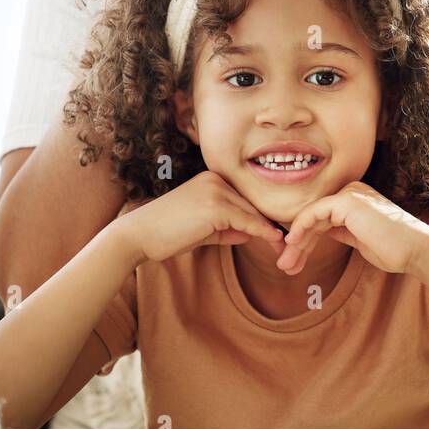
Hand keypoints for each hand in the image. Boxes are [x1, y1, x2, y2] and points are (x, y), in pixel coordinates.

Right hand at [121, 171, 284, 264]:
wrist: (140, 235)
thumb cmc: (168, 233)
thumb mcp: (204, 229)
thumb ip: (228, 228)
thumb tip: (253, 232)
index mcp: (213, 179)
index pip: (244, 200)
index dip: (262, 219)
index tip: (277, 236)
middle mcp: (216, 179)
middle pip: (251, 205)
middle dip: (270, 225)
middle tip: (288, 245)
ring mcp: (216, 190)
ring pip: (251, 213)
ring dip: (270, 232)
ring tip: (285, 249)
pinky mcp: (216, 205)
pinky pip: (246, 221)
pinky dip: (263, 232)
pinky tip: (275, 242)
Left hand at [275, 181, 428, 277]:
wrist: (416, 251)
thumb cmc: (394, 250)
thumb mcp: (361, 239)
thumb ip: (342, 231)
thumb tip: (323, 231)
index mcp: (355, 199)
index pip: (321, 219)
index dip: (305, 241)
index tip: (294, 263)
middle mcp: (351, 191)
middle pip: (314, 218)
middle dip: (297, 244)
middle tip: (285, 265)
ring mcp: (350, 194)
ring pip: (312, 216)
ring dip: (296, 241)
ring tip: (286, 264)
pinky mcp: (348, 201)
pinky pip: (316, 212)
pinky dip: (302, 227)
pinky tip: (293, 243)